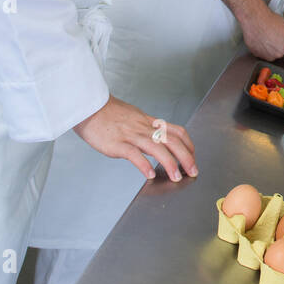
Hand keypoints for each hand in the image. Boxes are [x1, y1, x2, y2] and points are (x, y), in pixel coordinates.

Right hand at [74, 95, 197, 180]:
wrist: (89, 107)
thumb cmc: (109, 114)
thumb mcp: (135, 117)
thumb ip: (147, 128)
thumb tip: (158, 137)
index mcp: (149, 123)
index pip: (176, 131)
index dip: (188, 145)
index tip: (193, 157)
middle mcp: (144, 128)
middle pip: (172, 141)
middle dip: (186, 157)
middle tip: (193, 171)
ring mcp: (131, 135)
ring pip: (156, 147)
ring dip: (169, 164)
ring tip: (176, 177)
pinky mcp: (117, 143)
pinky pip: (133, 154)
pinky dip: (143, 165)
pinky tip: (149, 175)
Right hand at [241, 5, 283, 59]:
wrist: (255, 19)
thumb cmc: (269, 19)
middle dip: (281, 49)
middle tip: (275, 39)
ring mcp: (276, 55)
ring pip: (275, 56)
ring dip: (272, 50)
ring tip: (267, 39)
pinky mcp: (265, 57)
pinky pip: (265, 56)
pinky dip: (263, 51)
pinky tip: (262, 41)